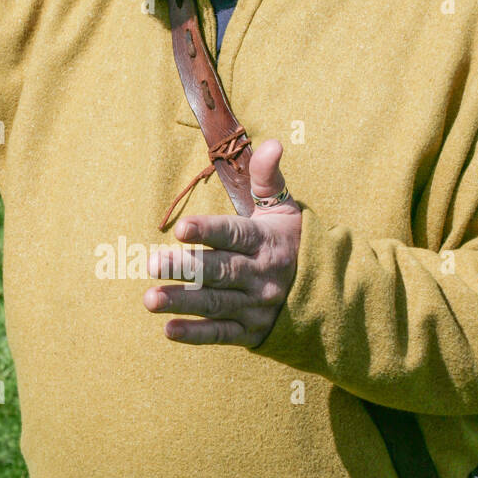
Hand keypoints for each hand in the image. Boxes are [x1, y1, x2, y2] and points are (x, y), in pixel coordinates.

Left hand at [143, 139, 301, 346]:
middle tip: (151, 263)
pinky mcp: (251, 331)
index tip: (182, 229)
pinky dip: (197, 334)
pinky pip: (222, 333)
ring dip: (183, 301)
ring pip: (217, 303)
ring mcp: (257, 306)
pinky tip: (169, 329)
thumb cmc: (292, 241)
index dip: (208, 232)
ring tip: (150, 299)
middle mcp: (261, 274)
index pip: (234, 234)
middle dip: (185, 268)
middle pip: (220, 270)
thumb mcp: (284, 208)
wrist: (327, 294)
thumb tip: (272, 143)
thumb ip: (268, 178)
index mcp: (265, 241)